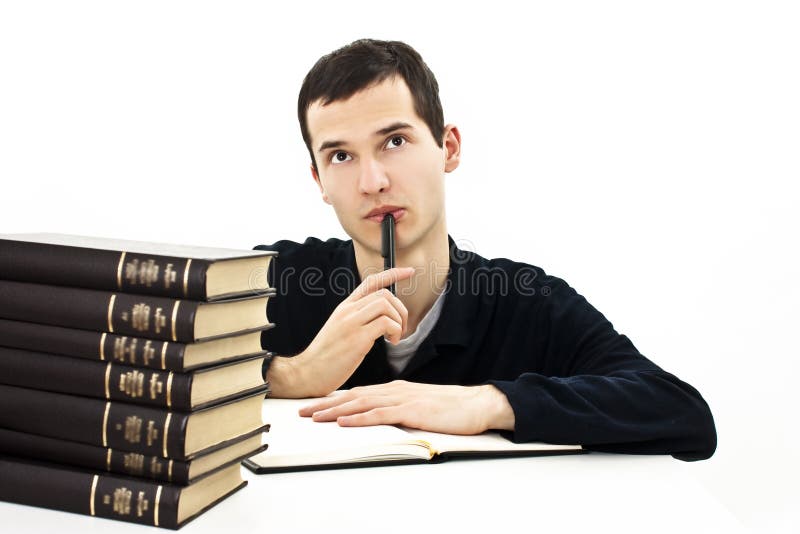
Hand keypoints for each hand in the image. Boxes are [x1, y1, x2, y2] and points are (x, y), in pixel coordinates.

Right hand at [268, 267, 415, 397]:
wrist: (307, 373)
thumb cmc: (326, 356)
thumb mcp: (340, 329)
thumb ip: (357, 320)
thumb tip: (381, 319)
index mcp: (345, 307)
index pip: (371, 281)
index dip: (393, 273)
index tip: (409, 271)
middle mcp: (348, 311)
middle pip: (384, 294)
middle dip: (400, 309)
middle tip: (400, 328)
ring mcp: (351, 324)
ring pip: (386, 305)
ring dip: (399, 321)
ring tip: (394, 338)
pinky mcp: (357, 339)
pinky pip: (386, 324)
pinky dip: (395, 332)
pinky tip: (391, 343)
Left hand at [298, 380, 515, 433]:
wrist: (476, 405)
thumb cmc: (450, 407)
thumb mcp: (418, 406)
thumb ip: (398, 408)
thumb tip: (379, 417)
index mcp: (395, 389)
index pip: (359, 393)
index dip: (334, 399)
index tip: (315, 405)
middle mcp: (394, 390)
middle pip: (353, 396)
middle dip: (326, 404)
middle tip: (302, 410)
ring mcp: (402, 399)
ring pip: (361, 403)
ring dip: (335, 410)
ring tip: (314, 416)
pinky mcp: (411, 411)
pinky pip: (380, 414)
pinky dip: (360, 417)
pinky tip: (344, 421)